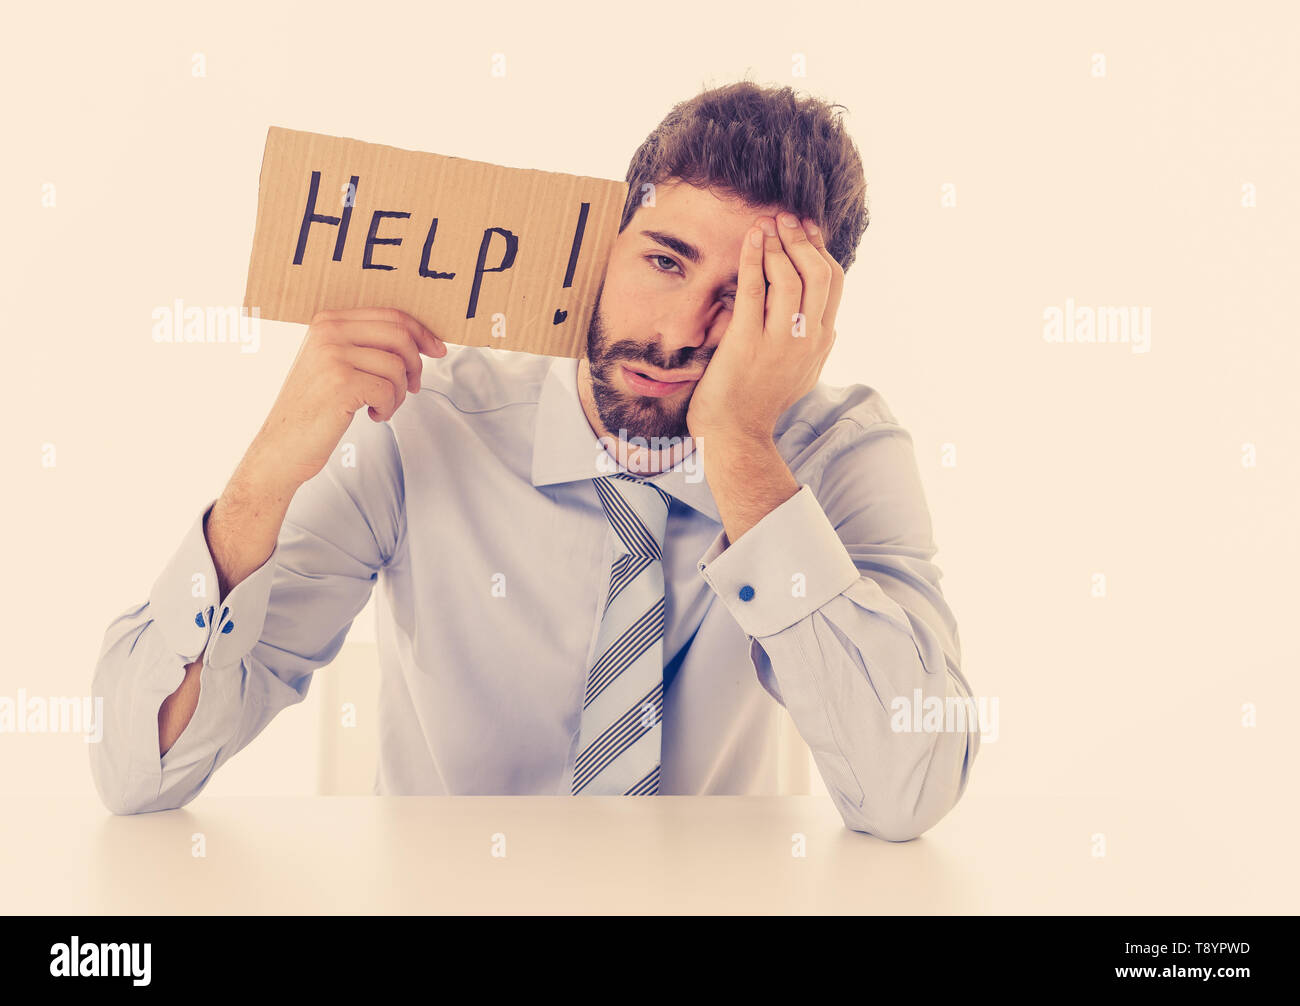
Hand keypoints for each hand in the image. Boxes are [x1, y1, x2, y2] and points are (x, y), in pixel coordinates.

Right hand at [245, 307, 445, 492]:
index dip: (421, 332)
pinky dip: (388, 407)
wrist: (283, 445)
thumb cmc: (315, 408)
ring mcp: (332, 356)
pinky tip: (372, 415)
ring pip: (397, 366)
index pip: (390, 315)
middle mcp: (328, 332)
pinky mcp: (341, 383)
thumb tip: (419, 340)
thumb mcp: (334, 363)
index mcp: (328, 321)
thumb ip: (366, 344)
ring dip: (398, 393)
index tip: (436, 349)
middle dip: (416, 364)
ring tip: (381, 406)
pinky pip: (388, 390)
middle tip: (412, 386)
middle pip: (399, 335)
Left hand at [686, 213, 843, 445]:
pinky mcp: (748, 342)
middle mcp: (807, 339)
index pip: (833, 282)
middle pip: (818, 274)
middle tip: (784, 217)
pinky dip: (754, 258)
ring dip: (778, 244)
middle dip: (801, 239)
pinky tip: (750, 239)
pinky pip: (755, 289)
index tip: (804, 228)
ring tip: (765, 223)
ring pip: (791, 278)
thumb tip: (832, 327)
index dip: (820, 249)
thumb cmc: (761, 402)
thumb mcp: (803, 375)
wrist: (735, 434)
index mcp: (821, 341)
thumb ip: (817, 348)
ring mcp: (779, 341)